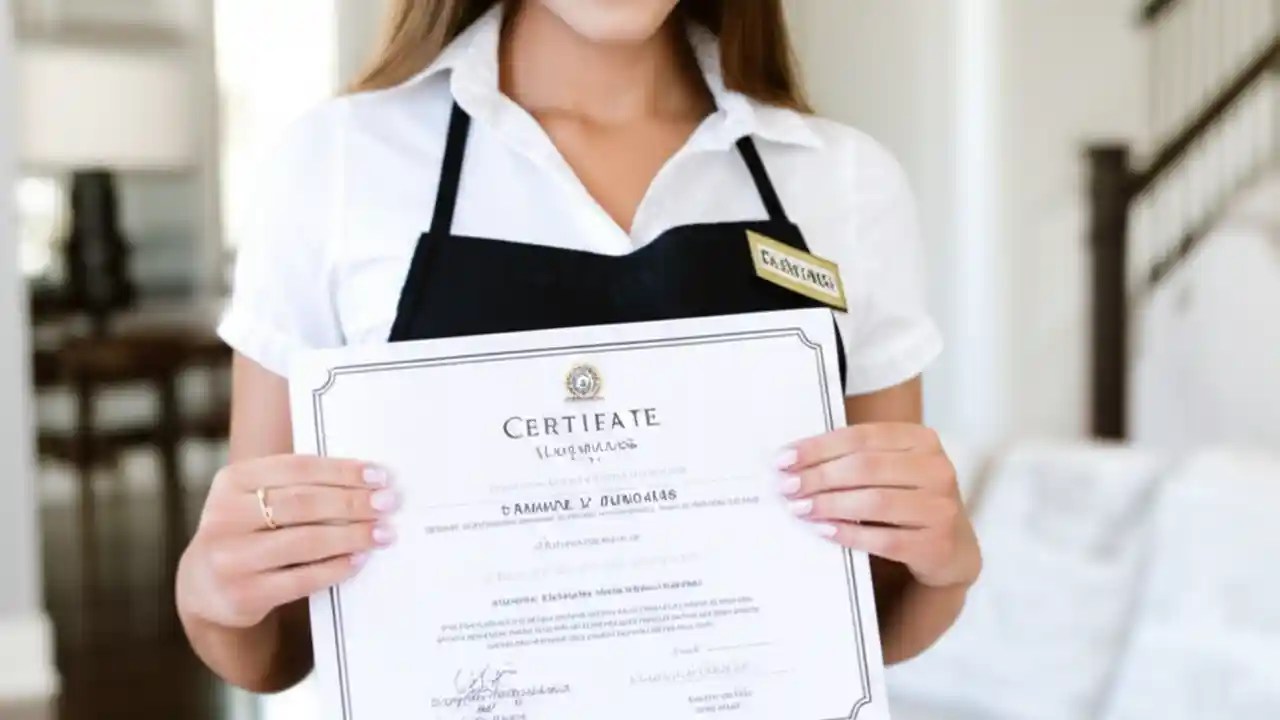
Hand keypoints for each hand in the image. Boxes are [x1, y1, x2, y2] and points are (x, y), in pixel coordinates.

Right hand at [176, 456, 399, 629]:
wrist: (204, 587)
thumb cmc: (247, 532)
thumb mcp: (254, 499)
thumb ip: (296, 486)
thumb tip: (366, 480)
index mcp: (232, 481)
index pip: (297, 468)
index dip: (342, 470)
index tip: (378, 475)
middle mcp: (224, 517)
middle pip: (303, 503)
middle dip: (352, 502)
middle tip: (388, 503)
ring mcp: (231, 558)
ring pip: (305, 541)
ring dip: (352, 535)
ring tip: (382, 532)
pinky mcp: (244, 595)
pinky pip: (301, 579)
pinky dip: (336, 567)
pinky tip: (359, 559)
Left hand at [778, 423, 980, 588]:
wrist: (951, 549)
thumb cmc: (909, 499)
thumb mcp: (893, 469)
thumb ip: (855, 459)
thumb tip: (793, 462)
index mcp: (922, 440)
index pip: (861, 437)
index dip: (818, 447)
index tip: (784, 459)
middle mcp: (937, 469)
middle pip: (865, 468)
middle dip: (818, 477)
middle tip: (786, 487)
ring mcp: (941, 508)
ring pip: (874, 502)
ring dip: (829, 505)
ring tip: (799, 508)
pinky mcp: (936, 544)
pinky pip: (884, 539)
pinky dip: (849, 534)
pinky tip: (824, 530)